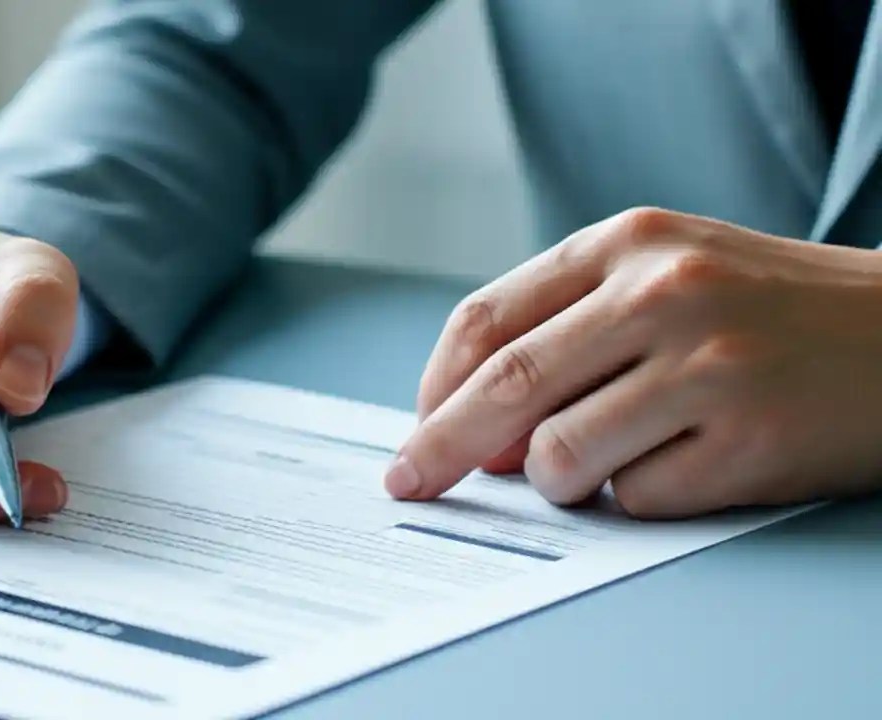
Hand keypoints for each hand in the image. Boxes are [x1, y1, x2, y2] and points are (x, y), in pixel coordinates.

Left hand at [389, 207, 881, 517]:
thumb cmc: (766, 309)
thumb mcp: (664, 277)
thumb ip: (567, 335)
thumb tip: (483, 435)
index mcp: (628, 242)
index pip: (488, 318)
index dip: (435, 385)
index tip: (415, 429)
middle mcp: (664, 292)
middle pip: (505, 387)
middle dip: (441, 447)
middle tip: (409, 483)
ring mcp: (709, 365)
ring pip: (560, 455)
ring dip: (558, 479)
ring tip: (609, 460)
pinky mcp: (748, 440)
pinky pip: (637, 497)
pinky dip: (638, 495)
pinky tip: (687, 461)